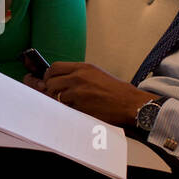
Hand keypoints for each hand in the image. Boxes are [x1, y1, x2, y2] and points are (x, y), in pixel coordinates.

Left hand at [23, 61, 153, 126]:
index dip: (49, 76)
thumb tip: (59, 79)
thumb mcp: (96, 74)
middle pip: (50, 81)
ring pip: (56, 96)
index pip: (54, 67)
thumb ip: (77, 74)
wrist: (129, 103)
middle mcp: (78, 77)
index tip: (49, 81)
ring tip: (71, 104)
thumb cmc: (114, 90)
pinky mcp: (80, 105)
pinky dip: (68, 110)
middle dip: (50, 90)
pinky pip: (65, 108)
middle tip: (55, 96)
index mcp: (83, 67)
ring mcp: (78, 92)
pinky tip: (78, 110)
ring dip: (60, 102)